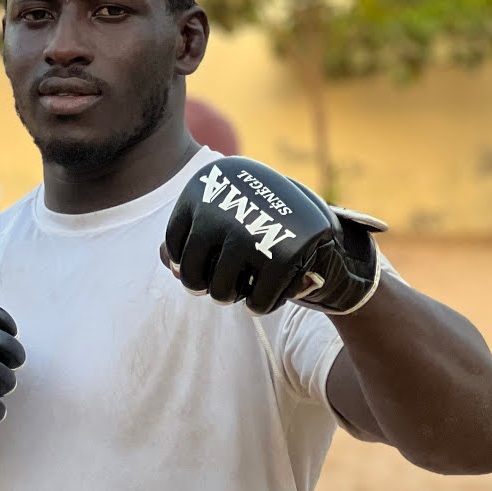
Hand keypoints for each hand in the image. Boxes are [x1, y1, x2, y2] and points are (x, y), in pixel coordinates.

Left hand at [162, 156, 387, 315]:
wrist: (321, 218)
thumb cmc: (256, 222)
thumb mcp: (222, 220)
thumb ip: (190, 240)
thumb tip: (170, 265)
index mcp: (205, 186)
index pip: (173, 241)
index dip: (183, 263)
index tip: (202, 264)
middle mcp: (225, 205)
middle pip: (192, 272)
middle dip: (205, 287)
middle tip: (220, 287)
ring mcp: (252, 230)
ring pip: (222, 291)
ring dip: (231, 297)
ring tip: (240, 289)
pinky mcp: (283, 254)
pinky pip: (257, 301)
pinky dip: (261, 305)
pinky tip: (266, 295)